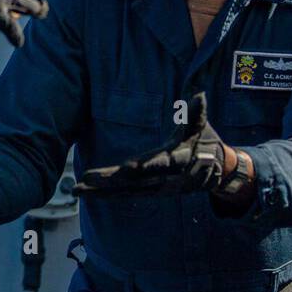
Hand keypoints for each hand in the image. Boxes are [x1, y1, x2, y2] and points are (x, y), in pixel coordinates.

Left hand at [74, 92, 227, 196]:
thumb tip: (199, 96)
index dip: (144, 166)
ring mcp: (156, 188)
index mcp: (177, 160)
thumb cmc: (203, 142)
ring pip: (126, 191)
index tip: (125, 168)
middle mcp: (166, 179)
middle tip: (87, 180)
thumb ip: (196, 114)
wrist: (214, 171)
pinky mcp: (148, 192)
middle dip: (111, 181)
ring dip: (101, 192)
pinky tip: (86, 194)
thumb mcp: (201, 127)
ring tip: (77, 190)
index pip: (159, 164)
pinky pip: (125, 195)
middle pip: (135, 181)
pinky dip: (105, 196)